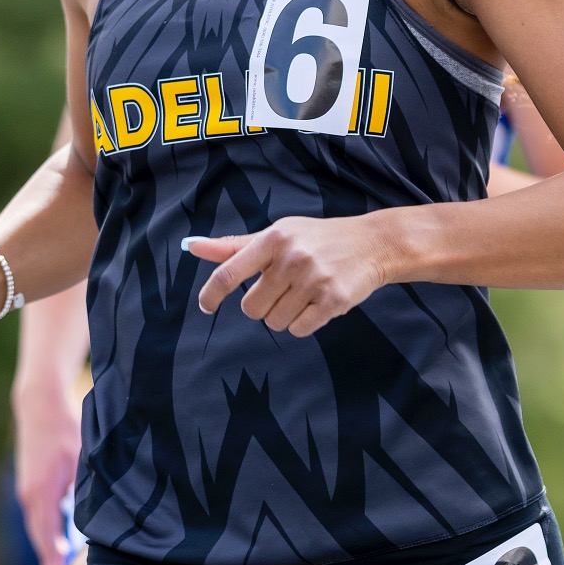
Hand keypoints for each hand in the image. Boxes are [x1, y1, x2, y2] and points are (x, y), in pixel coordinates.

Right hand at [14, 384, 83, 564]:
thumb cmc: (65, 427)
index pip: (46, 534)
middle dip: (48, 559)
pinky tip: (56, 538)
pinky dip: (44, 528)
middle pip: (39, 534)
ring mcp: (26, 488)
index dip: (52, 559)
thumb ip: (90, 484)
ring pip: (37, 524)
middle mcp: (30, 493)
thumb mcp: (83, 455)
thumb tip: (107, 509)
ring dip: (46, 545)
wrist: (38, 403)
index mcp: (43, 490)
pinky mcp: (29, 482)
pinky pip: (37, 512)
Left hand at [185, 216, 387, 337]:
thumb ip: (234, 246)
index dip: (211, 294)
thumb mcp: (276, 234)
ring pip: (275, 322)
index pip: (229, 272)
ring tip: (304, 294)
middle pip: (251, 308)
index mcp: (273, 238)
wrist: (372, 244)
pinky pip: (299, 330)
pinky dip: (304, 323)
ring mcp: (314, 279)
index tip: (206, 306)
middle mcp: (292, 257)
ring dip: (285, 315)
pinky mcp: (334, 300)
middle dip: (262, 306)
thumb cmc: (316, 239)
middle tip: (282, 290)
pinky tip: (318, 303)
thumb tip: (191, 246)